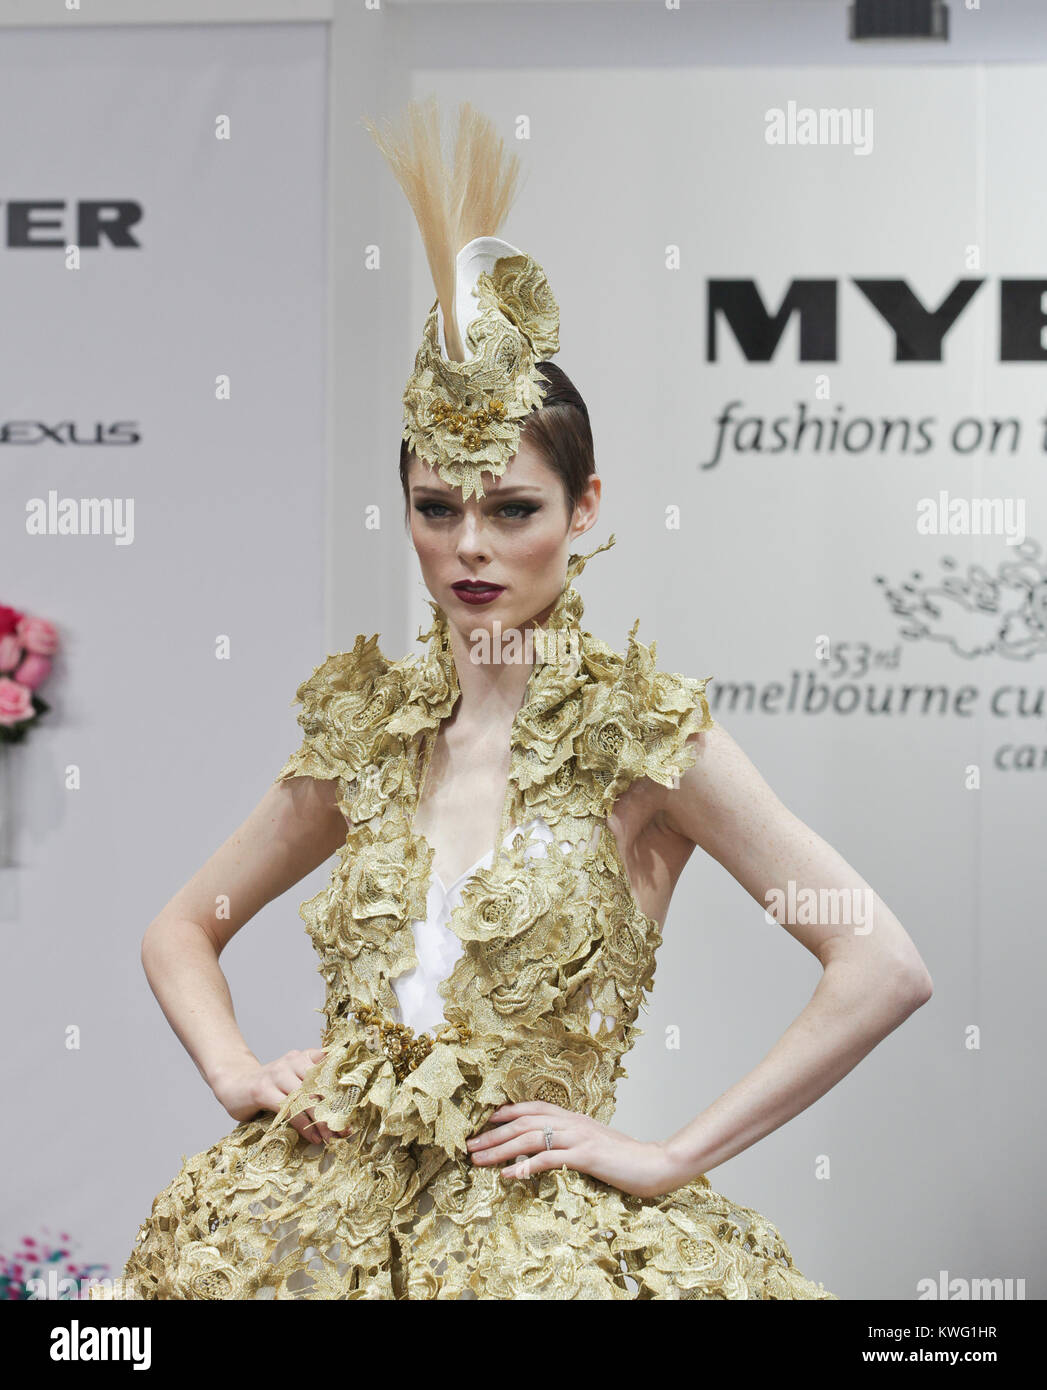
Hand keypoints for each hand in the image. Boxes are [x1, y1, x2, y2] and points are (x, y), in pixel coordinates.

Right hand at [210, 1049, 351, 1146]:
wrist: (233, 1082)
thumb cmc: (270, 1085)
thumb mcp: (294, 1079)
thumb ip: (313, 1085)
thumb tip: (343, 1105)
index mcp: (304, 1057)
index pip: (331, 1068)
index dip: (345, 1088)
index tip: (357, 1108)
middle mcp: (292, 1061)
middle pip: (321, 1085)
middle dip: (335, 1109)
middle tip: (346, 1130)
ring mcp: (277, 1074)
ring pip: (307, 1098)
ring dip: (322, 1121)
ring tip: (331, 1138)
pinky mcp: (263, 1089)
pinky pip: (289, 1107)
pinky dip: (303, 1125)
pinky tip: (313, 1137)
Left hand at [465, 1101, 682, 1199]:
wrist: (654, 1164)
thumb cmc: (623, 1158)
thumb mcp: (593, 1143)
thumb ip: (570, 1142)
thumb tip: (547, 1148)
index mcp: (572, 1117)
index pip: (532, 1108)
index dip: (505, 1114)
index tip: (482, 1123)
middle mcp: (572, 1122)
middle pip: (523, 1122)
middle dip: (493, 1134)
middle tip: (469, 1146)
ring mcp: (578, 1137)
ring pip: (530, 1138)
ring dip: (500, 1149)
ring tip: (479, 1160)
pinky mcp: (586, 1155)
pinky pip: (549, 1159)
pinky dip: (525, 1166)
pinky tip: (508, 1175)